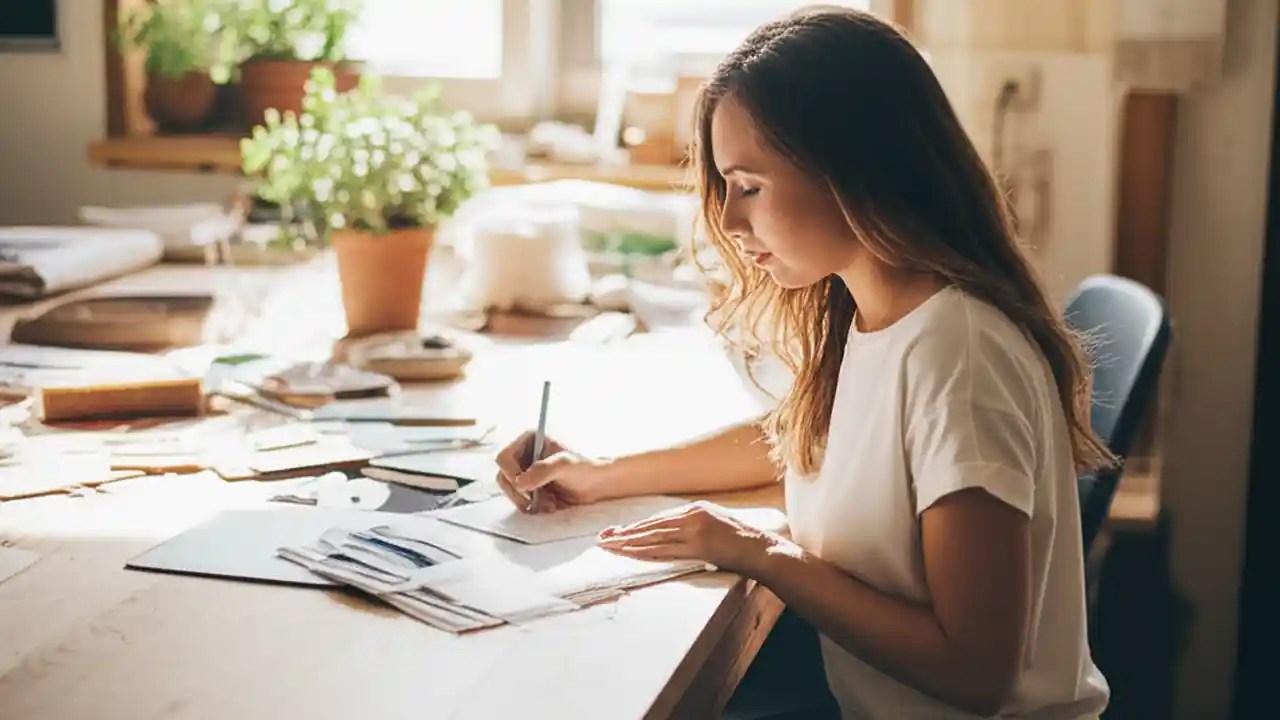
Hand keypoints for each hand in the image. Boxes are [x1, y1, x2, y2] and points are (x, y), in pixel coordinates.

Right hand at [493, 430, 609, 513]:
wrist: (599, 483)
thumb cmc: (586, 467)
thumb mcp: (566, 465)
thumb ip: (543, 470)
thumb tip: (521, 482)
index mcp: (530, 439)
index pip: (505, 457)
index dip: (511, 474)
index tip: (524, 487)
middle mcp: (525, 454)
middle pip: (504, 476)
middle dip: (520, 492)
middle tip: (534, 502)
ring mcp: (527, 471)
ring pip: (511, 490)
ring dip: (527, 501)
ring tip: (549, 504)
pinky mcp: (531, 487)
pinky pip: (520, 499)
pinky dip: (532, 506)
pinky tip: (550, 505)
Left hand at [596, 501, 778, 574]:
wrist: (760, 549)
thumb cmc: (739, 541)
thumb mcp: (714, 524)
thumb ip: (692, 526)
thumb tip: (668, 535)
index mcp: (694, 509)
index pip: (657, 520)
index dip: (635, 528)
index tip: (616, 533)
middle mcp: (692, 515)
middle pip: (651, 526)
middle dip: (625, 534)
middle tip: (603, 539)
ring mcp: (694, 530)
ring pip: (653, 538)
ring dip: (629, 543)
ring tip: (609, 547)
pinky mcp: (698, 545)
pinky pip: (665, 550)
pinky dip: (645, 552)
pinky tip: (630, 554)